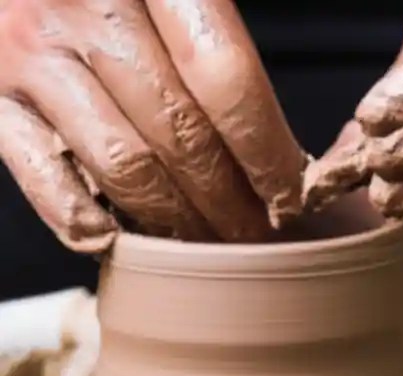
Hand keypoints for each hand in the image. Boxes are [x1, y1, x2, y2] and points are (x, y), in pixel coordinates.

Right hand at [0, 0, 306, 249]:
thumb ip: (215, 37)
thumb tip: (284, 144)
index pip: (226, 81)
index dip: (267, 151)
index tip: (291, 195)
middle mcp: (85, 8)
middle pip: (182, 132)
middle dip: (231, 199)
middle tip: (260, 233)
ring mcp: (29, 51)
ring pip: (124, 165)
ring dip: (176, 219)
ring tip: (209, 241)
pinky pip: (42, 174)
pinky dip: (82, 218)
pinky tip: (119, 241)